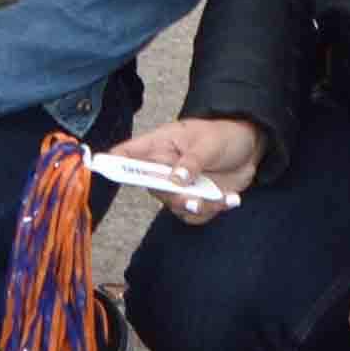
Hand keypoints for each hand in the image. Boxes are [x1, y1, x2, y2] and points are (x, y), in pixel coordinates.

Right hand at [101, 114, 262, 216]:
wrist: (249, 148)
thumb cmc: (223, 135)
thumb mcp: (209, 143)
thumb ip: (192, 161)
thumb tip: (174, 179)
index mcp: (160, 145)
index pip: (129, 154)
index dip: (113, 162)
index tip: (100, 167)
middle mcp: (164, 167)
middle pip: (152, 188)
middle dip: (174, 195)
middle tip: (194, 196)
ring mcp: (178, 186)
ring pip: (174, 207)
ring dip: (199, 205)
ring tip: (220, 196)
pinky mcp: (193, 200)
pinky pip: (194, 215)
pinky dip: (213, 211)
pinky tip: (230, 199)